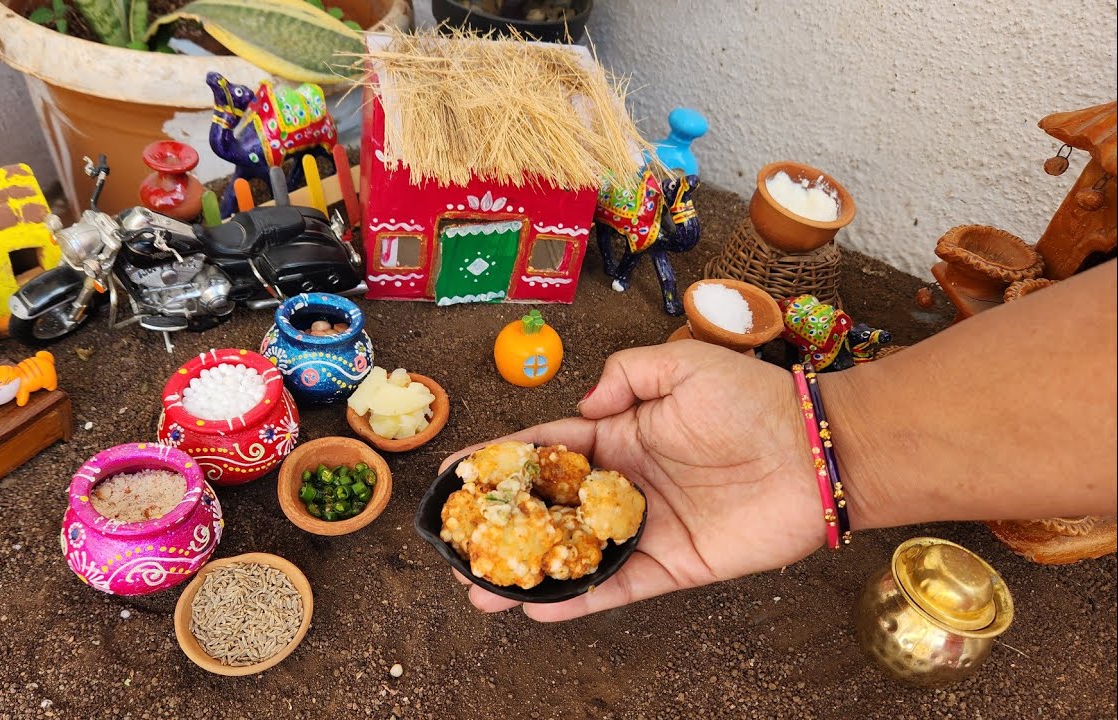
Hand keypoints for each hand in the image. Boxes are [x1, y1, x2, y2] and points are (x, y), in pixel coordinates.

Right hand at [441, 341, 827, 620]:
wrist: (816, 452)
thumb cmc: (752, 401)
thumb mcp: (681, 365)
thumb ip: (625, 377)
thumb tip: (580, 410)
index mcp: (622, 436)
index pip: (548, 450)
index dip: (502, 461)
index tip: (456, 473)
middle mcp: (626, 484)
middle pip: (549, 509)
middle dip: (503, 526)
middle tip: (455, 545)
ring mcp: (647, 527)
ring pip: (574, 554)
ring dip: (527, 573)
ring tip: (479, 591)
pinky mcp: (675, 565)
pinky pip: (618, 586)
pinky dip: (578, 599)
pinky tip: (537, 608)